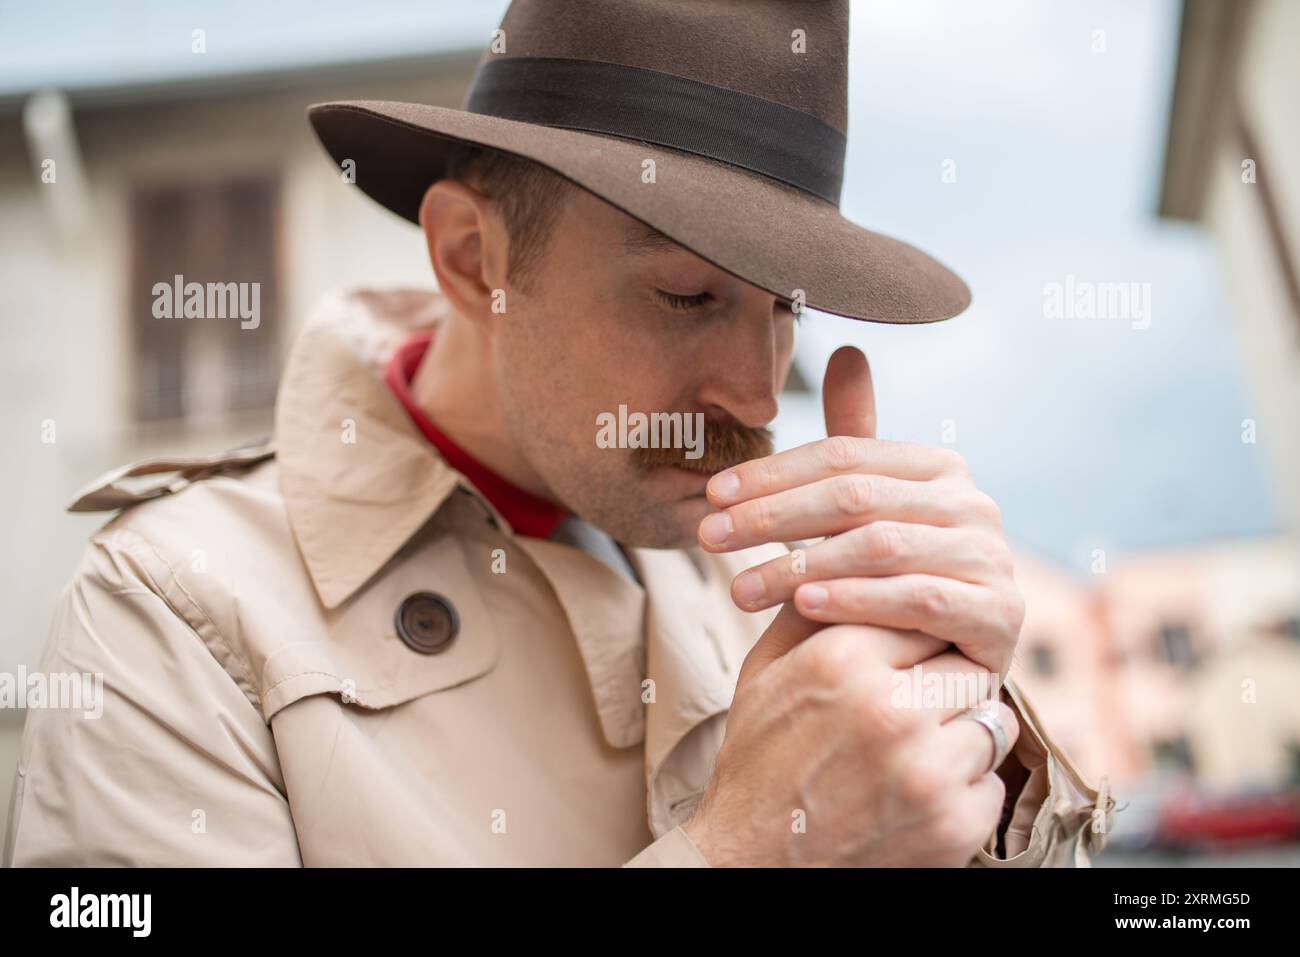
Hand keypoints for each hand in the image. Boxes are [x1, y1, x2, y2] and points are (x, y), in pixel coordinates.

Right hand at [682, 610, 1020, 865]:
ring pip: (988, 717)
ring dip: (960, 729)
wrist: (754, 862)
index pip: (921, 611)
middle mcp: (889, 708)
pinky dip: (964, 783)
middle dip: (945, 679)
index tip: (908, 650)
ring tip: (913, 747)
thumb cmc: (760, 759)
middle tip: (915, 700)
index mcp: (840, 659)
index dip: (916, 633)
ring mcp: (927, 769)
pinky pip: (991, 777)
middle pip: (964, 662)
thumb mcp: (764, 672)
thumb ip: (808, 608)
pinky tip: (914, 789)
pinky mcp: (955, 822)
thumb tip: (841, 549)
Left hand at [697, 346, 1023, 676]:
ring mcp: (992, 559)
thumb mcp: (869, 512)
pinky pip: (918, 600)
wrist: (949, 672)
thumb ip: (855, 443)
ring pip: (879, 547)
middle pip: (854, 498)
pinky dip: (856, 600)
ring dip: (799, 566)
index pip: (843, 457)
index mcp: (938, 468)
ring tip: (739, 586)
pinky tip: (802, 609)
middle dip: (771, 517)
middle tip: (707, 537)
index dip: (772, 473)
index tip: (711, 493)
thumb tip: (848, 351)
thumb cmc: (894, 584)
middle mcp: (973, 504)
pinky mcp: (1000, 616)